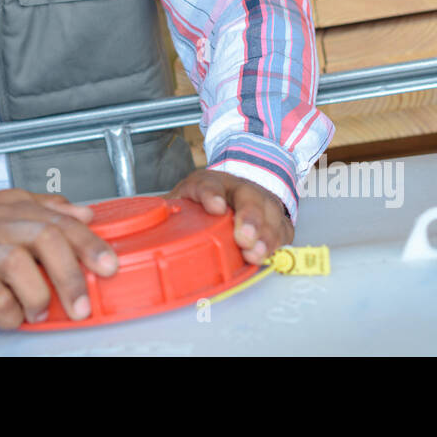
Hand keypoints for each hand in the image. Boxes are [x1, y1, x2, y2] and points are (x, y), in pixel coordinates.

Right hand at [0, 188, 117, 329]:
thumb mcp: (8, 204)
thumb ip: (48, 207)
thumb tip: (86, 214)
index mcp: (19, 212)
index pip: (62, 223)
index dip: (89, 245)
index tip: (109, 266)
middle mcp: (3, 229)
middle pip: (46, 239)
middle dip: (70, 275)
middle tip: (81, 305)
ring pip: (19, 266)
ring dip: (38, 296)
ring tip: (40, 310)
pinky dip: (9, 313)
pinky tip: (12, 314)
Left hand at [168, 168, 293, 263]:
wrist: (234, 190)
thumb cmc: (205, 200)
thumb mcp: (183, 200)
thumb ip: (171, 210)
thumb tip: (152, 225)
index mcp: (211, 182)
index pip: (208, 185)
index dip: (211, 195)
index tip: (215, 207)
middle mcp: (239, 188)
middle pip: (248, 197)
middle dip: (248, 218)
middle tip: (243, 237)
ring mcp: (261, 202)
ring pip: (269, 213)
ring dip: (265, 235)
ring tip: (256, 253)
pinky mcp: (276, 220)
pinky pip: (283, 230)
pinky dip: (278, 243)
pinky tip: (270, 254)